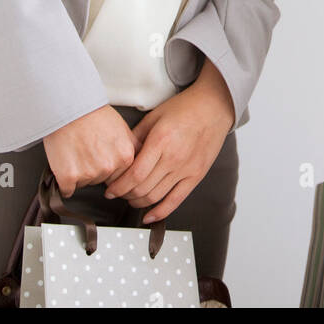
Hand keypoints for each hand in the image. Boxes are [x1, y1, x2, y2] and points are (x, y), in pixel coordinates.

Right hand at [43, 105, 141, 197]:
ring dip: (80, 174)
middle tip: (88, 150)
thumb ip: (132, 147)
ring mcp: (89, 173)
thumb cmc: (93, 114)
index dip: (110, 169)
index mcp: (125, 156)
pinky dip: (65, 182)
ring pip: (84, 184)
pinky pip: (67, 190)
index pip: (121, 177)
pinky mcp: (69, 177)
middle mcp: (109, 167)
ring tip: (77, 151)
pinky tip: (65, 163)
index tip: (103, 160)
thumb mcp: (122, 127)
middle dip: (95, 171)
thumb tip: (141, 160)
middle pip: (102, 181)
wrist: (69, 107)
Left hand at [102, 59, 234, 223]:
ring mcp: (186, 169)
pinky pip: (176, 201)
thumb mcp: (154, 116)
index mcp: (161, 141)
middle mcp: (173, 158)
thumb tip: (120, 155)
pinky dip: (160, 212)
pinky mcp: (196, 176)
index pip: (134, 174)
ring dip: (138, 203)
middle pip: (142, 188)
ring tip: (130, 198)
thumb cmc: (184, 108)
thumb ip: (136, 137)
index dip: (118, 187)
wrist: (214, 107)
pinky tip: (149, 216)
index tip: (110, 190)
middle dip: (124, 195)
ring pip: (156, 197)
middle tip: (116, 193)